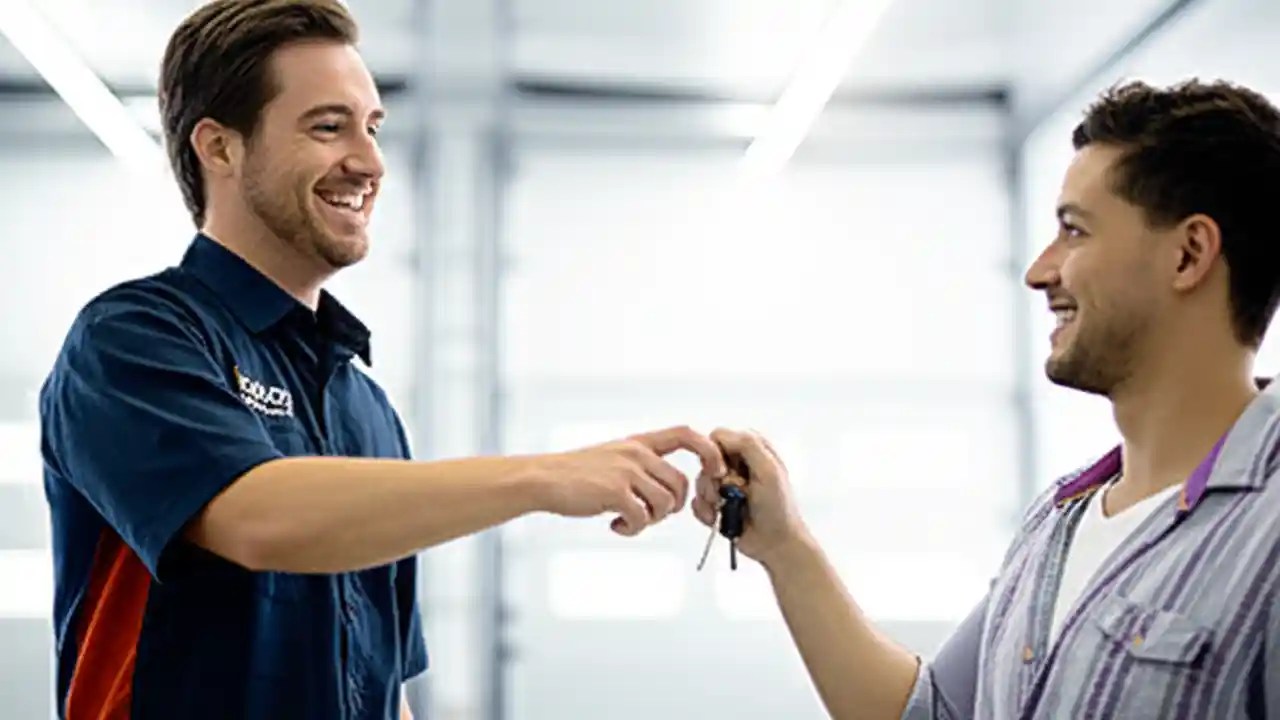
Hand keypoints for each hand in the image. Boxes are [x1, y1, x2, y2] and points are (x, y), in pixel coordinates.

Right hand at [531, 425, 728, 535]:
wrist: (543, 479)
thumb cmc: (577, 474)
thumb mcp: (614, 457)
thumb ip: (641, 466)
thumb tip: (669, 492)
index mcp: (639, 443)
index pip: (686, 434)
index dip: (708, 451)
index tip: (712, 471)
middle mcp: (636, 453)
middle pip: (680, 482)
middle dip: (673, 506)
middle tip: (651, 515)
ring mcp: (626, 471)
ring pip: (665, 503)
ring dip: (651, 520)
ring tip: (629, 520)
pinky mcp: (615, 491)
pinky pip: (641, 518)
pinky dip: (632, 529)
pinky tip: (616, 527)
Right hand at [692, 428, 810, 567]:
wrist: (775, 544)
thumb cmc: (778, 507)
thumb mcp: (769, 469)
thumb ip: (747, 445)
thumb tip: (718, 435)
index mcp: (750, 448)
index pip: (718, 437)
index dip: (717, 453)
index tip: (727, 471)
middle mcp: (736, 463)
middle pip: (705, 459)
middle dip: (714, 479)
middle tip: (729, 492)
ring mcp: (724, 485)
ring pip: (699, 481)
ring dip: (711, 497)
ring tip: (727, 508)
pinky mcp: (715, 504)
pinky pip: (696, 502)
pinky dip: (706, 512)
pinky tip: (720, 519)